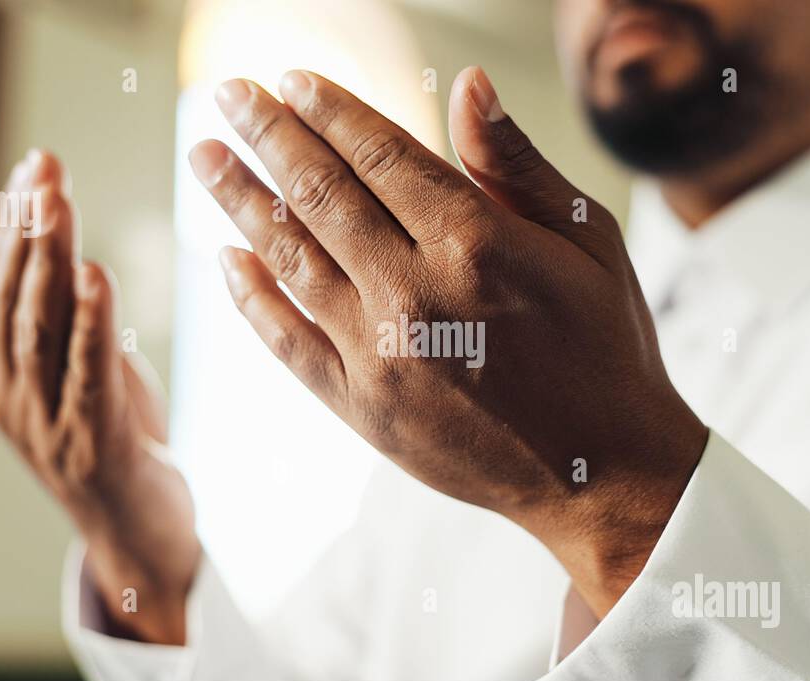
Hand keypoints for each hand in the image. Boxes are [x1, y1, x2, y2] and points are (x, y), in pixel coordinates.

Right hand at [0, 150, 198, 642]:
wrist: (139, 533)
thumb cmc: (116, 440)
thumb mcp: (82, 370)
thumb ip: (68, 324)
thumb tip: (66, 254)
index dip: (10, 223)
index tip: (33, 166)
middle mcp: (9, 395)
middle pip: (12, 296)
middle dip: (26, 225)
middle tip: (43, 166)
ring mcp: (45, 422)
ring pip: (39, 328)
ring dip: (49, 260)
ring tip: (57, 203)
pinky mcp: (92, 442)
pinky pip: (87, 372)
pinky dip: (89, 321)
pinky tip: (94, 275)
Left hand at [188, 69, 705, 616]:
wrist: (600, 473)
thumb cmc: (606, 346)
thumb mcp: (587, 241)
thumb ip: (515, 164)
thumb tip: (468, 83)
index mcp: (477, 242)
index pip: (380, 153)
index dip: (329, 109)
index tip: (290, 78)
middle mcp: (416, 293)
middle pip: (321, 194)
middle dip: (268, 134)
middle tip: (226, 95)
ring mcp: (381, 356)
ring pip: (290, 259)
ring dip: (240, 200)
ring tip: (203, 156)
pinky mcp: (362, 409)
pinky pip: (287, 341)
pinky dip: (253, 297)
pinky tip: (228, 258)